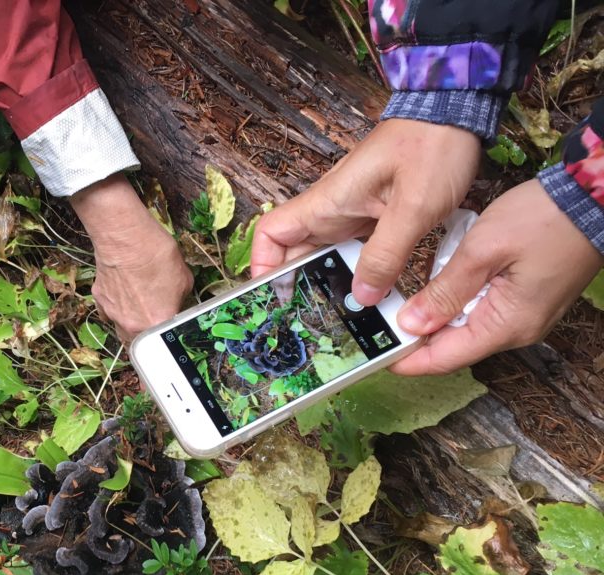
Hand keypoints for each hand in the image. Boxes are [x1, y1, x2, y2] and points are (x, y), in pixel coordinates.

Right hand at [70, 174, 192, 342]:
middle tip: (153, 330)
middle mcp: (133, 325)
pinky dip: (116, 311)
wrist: (126, 238)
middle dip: (146, 341)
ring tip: (138, 314)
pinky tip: (122, 299)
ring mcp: (113, 315)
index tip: (167, 338)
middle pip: (138, 346)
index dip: (167, 343)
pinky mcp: (100, 301)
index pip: (165, 343)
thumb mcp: (184, 279)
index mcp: (158, 324)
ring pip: (122, 332)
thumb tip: (176, 303)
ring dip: (130, 328)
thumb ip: (180, 300)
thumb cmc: (157, 256)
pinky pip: (108, 314)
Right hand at [251, 119, 480, 304]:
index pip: (272, 233)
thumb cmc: (432, 145)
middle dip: (296, 286)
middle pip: (296, 252)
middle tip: (308, 321)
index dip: (262, 264)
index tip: (270, 295)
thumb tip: (361, 296)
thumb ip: (385, 255)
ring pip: (325, 255)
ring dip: (328, 283)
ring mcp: (352, 212)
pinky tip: (371, 295)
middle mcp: (333, 209)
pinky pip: (353, 250)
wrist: (456, 111)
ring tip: (339, 317)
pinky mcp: (374, 215)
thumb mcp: (413, 206)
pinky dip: (356, 274)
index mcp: (328, 202)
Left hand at [391, 179, 601, 374]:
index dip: (406, 359)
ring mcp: (524, 317)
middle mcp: (517, 330)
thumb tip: (411, 325)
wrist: (595, 195)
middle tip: (382, 317)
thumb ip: (444, 291)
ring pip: (466, 327)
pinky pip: (482, 311)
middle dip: (417, 334)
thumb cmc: (545, 218)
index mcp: (506, 325)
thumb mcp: (482, 250)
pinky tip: (442, 279)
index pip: (444, 359)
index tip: (375, 352)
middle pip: (453, 346)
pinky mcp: (526, 301)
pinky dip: (458, 299)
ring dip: (436, 313)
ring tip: (405, 296)